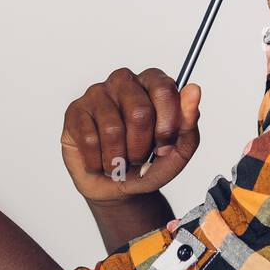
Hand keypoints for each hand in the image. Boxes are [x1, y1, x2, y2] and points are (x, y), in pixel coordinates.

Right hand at [60, 67, 200, 201]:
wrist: (117, 188)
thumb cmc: (148, 164)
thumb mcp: (177, 152)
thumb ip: (188, 123)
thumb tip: (193, 90)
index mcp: (152, 83)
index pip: (164, 89)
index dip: (167, 124)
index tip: (165, 147)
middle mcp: (124, 82)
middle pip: (139, 111)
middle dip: (141, 147)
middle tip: (138, 158)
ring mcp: (97, 93)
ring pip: (113, 129)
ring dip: (118, 159)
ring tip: (118, 163)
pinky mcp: (75, 111)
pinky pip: (90, 140)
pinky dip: (99, 162)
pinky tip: (99, 161)